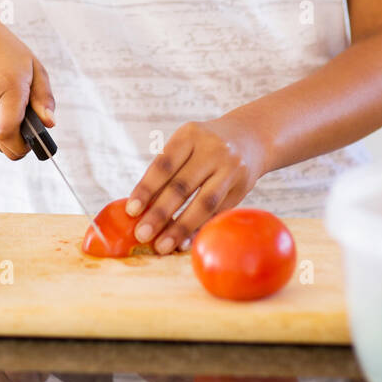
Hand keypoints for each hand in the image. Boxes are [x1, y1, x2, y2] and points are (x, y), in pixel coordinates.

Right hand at [0, 5, 54, 158]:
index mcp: (5, 90)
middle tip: (25, 118)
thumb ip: (44, 99)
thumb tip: (49, 124)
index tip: (35, 138)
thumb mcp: (34, 68)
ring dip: (5, 133)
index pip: (9, 135)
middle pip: (5, 147)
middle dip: (19, 140)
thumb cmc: (3, 52)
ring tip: (6, 105)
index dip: (25, 144)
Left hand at [124, 113, 268, 254]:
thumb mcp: (186, 145)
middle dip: (160, 213)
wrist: (250, 138)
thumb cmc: (204, 147)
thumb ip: (166, 172)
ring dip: (180, 228)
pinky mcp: (243, 187)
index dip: (146, 188)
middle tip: (142, 235)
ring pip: (204, 203)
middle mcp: (213, 149)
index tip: (131, 211)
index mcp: (190, 135)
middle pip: (182, 186)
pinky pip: (217, 212)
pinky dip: (199, 229)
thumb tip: (139, 211)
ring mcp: (231, 168)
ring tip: (162, 246)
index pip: (164, 164)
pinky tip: (184, 243)